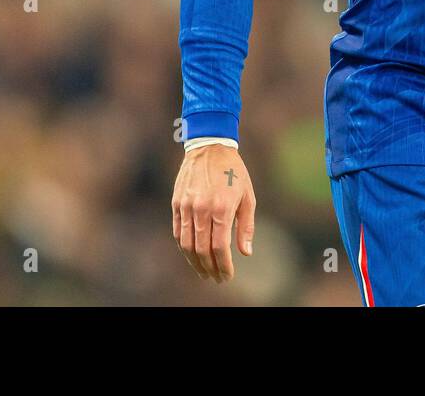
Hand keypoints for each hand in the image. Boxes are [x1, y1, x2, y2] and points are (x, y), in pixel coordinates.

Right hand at [172, 144, 255, 282]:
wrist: (209, 147)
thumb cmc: (234, 172)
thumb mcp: (248, 196)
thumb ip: (246, 226)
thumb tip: (246, 252)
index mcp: (221, 207)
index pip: (219, 247)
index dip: (223, 265)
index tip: (227, 276)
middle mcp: (201, 209)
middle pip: (202, 249)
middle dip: (210, 268)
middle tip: (216, 278)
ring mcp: (186, 207)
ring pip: (186, 244)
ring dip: (195, 263)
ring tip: (204, 272)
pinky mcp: (176, 203)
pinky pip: (177, 232)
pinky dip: (184, 247)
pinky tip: (192, 255)